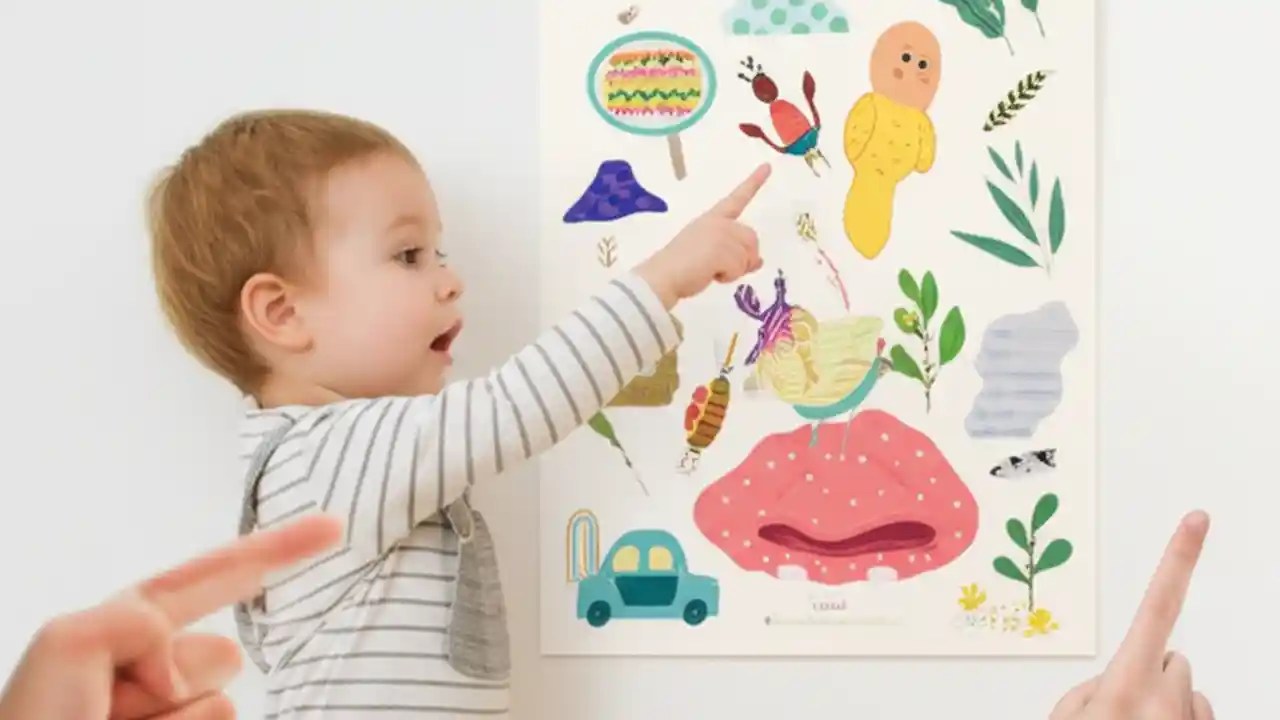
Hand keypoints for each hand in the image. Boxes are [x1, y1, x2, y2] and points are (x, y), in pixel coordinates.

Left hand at [0, 514, 342, 719]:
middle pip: (223, 655)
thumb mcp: (66, 644)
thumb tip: (183, 661)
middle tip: (116, 712)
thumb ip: (138, 620)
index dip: (277, 549)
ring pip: (223, 708)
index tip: (331, 527)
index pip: (214, 575)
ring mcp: (175, 718)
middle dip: (179, 683)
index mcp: (125, 629)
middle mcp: (154, 673)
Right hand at [636, 162, 770, 308]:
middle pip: (752, 238)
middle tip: (724, 269)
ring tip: (712, 271)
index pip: (737, 198)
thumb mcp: (711, 255)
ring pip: (748, 256)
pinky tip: (711, 275)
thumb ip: (734, 254)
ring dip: (735, 270)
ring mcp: (721, 234)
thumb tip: (759, 261)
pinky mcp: (723, 250)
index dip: (754, 182)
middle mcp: (719, 222)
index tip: (768, 166)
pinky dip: (728, 277)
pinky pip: (740, 268)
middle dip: (745, 258)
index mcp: (712, 218)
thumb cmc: (681, 266)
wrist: (663, 275)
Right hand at [1050, 511, 1213, 719]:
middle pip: (1170, 660)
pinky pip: (1198, 716)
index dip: (1179, 559)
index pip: (1158, 606)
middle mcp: (1166, 704)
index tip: (1198, 522)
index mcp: (1125, 687)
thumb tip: (1115, 681)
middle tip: (1114, 708)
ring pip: (1184, 691)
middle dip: (1144, 673)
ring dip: (1158, 701)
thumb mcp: (1063, 717)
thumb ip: (1090, 688)